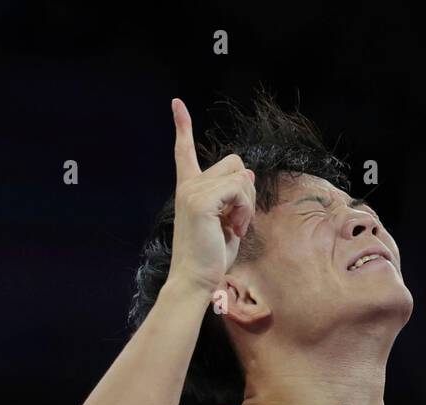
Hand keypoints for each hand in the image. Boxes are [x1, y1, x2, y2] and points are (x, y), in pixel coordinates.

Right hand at [167, 97, 256, 293]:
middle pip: (236, 163)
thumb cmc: (211, 257)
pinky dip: (245, 210)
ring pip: (242, 176)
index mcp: (189, 189)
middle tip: (237, 220)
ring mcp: (193, 190)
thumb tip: (249, 173)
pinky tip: (234, 229)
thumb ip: (235, 197)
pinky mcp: (201, 199)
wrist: (195, 279)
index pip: (184, 152)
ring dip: (248, 204)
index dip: (182, 126)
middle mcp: (188, 185)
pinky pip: (240, 189)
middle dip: (247, 191)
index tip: (176, 104)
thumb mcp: (227, 222)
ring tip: (234, 227)